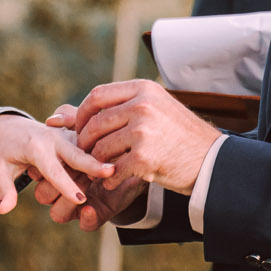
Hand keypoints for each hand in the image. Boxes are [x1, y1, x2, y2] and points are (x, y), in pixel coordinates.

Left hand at [0, 112, 113, 213]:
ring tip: (114, 171)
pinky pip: (89, 143)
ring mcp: (66, 134)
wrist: (7, 125)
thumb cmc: (2, 150)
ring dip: (97, 160)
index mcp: (35, 147)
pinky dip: (100, 152)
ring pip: (86, 148)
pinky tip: (113, 163)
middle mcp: (53, 138)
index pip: (53, 170)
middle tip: (112, 173)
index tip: (80, 201)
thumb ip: (4, 190)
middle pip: (77, 154)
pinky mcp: (73, 133)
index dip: (66, 186)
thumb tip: (1, 210)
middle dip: (93, 164)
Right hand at [30, 104, 143, 229]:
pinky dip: (87, 218)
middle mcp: (63, 189)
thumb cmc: (106, 139)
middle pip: (43, 195)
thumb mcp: (88, 128)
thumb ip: (71, 121)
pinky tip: (89, 207)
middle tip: (76, 171)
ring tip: (85, 186)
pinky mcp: (99, 214)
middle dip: (57, 184)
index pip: (40, 173)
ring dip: (68, 200)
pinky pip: (86, 224)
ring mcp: (80, 204)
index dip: (46, 166)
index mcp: (57, 168)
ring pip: (58, 213)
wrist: (137, 157)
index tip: (63, 157)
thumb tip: (52, 120)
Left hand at [71, 79, 219, 196]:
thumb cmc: (179, 137)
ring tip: (99, 169)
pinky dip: (109, 178)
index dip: (82, 115)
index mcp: (144, 89)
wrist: (212, 160)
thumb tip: (57, 115)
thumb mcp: (154, 110)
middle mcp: (143, 105)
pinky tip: (113, 181)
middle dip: (85, 142)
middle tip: (85, 155)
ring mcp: (144, 130)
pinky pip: (113, 168)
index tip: (80, 131)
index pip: (97, 96)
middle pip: (95, 122)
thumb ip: (116, 109)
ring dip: (95, 162)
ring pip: (101, 147)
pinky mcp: (145, 156)